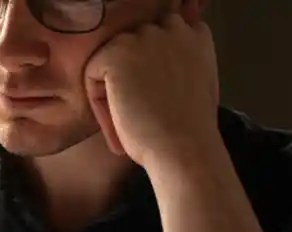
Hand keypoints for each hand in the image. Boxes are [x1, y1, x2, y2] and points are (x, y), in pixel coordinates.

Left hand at [84, 3, 220, 169]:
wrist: (184, 145)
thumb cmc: (190, 128)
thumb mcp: (198, 81)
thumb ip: (182, 61)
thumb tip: (153, 66)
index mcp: (195, 33)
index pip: (162, 34)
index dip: (149, 64)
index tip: (151, 93)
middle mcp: (171, 27)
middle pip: (132, 45)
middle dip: (130, 74)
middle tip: (138, 110)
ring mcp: (144, 38)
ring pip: (112, 58)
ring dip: (113, 87)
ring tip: (128, 119)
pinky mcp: (118, 54)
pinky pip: (93, 73)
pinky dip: (99, 102)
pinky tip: (120, 120)